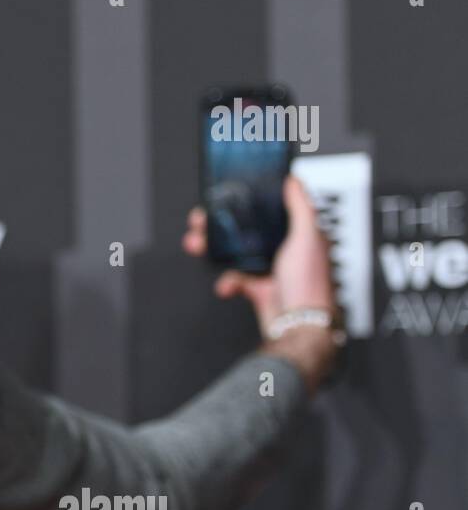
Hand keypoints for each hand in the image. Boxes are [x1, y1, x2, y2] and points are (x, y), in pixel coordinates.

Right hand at [183, 176, 338, 389]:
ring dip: (214, 250)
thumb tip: (294, 181)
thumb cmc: (310, 285)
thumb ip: (301, 207)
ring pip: (235, 253)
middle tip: (201, 222)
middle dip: (220, 226)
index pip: (268, 211)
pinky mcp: (259, 290)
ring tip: (199, 245)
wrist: (300, 327)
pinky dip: (227, 282)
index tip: (227, 197)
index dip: (246, 203)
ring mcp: (271, 270)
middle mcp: (285, 251)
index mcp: (298, 234)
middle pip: (246, 230)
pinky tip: (227, 284)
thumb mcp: (308, 237)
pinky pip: (235, 280)